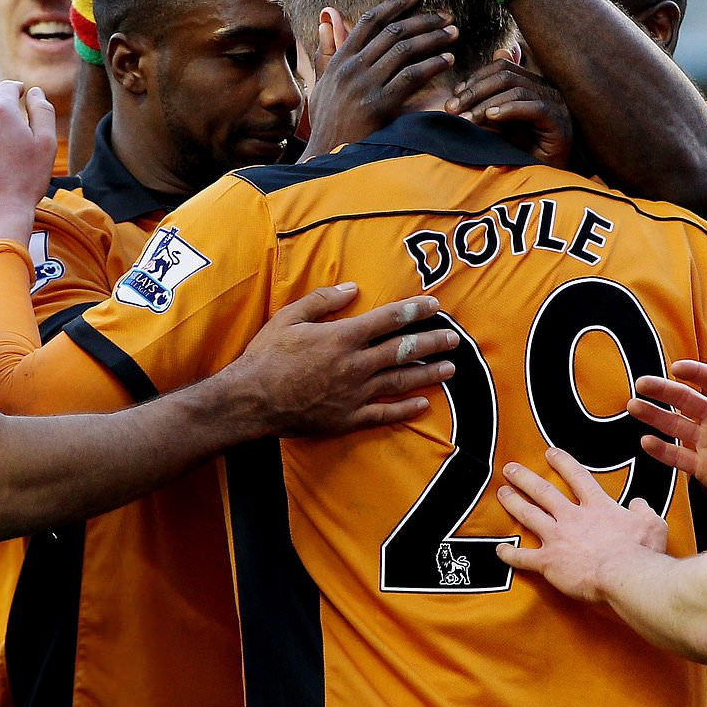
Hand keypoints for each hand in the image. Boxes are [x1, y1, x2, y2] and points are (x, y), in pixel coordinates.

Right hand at [233, 284, 459, 435]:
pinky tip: (423, 405)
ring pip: (400, 382)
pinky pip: (384, 414)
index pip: (389, 319)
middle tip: (455, 339)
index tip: (434, 305)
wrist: (251, 400)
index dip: (414, 310)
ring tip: (450, 369)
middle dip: (432, 343)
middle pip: (402, 350)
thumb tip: (352, 288)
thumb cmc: (266, 356)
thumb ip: (322, 300)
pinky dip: (406, 410)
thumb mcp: (289, 318)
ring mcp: (354, 394)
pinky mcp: (348, 418)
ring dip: (428, 374)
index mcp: (343, 337)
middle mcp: (355, 364)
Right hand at [303, 0, 455, 153]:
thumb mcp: (320, 84)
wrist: (325, 157)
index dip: (394, 5)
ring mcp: (365, 85)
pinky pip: (411, 76)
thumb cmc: (326, 123)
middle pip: (392, 31)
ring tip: (453, 34)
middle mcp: (351, 68)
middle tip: (446, 16)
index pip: (369, 21)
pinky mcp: (379, 105)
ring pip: (404, 50)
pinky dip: (432, 65)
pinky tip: (448, 60)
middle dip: (423, 20)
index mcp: (339, 60)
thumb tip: (326, 19)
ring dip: (433, 39)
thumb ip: (326, 51)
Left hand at [446, 55, 572, 165]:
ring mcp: (556, 105)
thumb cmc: (518, 154)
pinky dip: (510, 110)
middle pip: (506, 76)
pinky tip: (491, 117)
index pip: (502, 67)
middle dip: (474, 91)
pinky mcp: (560, 123)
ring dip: (486, 103)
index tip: (454, 96)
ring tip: (467, 119)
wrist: (540, 182)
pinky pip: (534, 108)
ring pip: (517, 90)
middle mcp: (546, 91)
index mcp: (532, 86)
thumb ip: (485, 102)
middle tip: (452, 108)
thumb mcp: (496, 124)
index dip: (476, 78)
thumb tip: (461, 86)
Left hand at [494, 447, 668, 603]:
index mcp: (597, 507)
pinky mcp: (548, 562)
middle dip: (525, 479)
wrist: (625, 575)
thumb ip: (644, 510)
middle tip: (511, 469)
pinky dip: (510, 553)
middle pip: (544, 492)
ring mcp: (557, 538)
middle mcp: (573, 518)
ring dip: (514, 503)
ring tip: (502, 493)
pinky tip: (500, 549)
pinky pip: (524, 557)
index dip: (562, 463)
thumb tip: (640, 503)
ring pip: (529, 515)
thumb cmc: (642, 552)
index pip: (577, 477)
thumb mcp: (653, 524)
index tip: (550, 453)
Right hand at [630, 359, 706, 506]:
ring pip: (676, 425)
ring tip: (634, 407)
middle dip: (664, 390)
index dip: (695, 373)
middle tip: (642, 383)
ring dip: (655, 416)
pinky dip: (662, 451)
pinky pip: (679, 457)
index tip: (677, 368)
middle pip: (686, 400)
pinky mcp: (703, 467)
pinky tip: (646, 442)